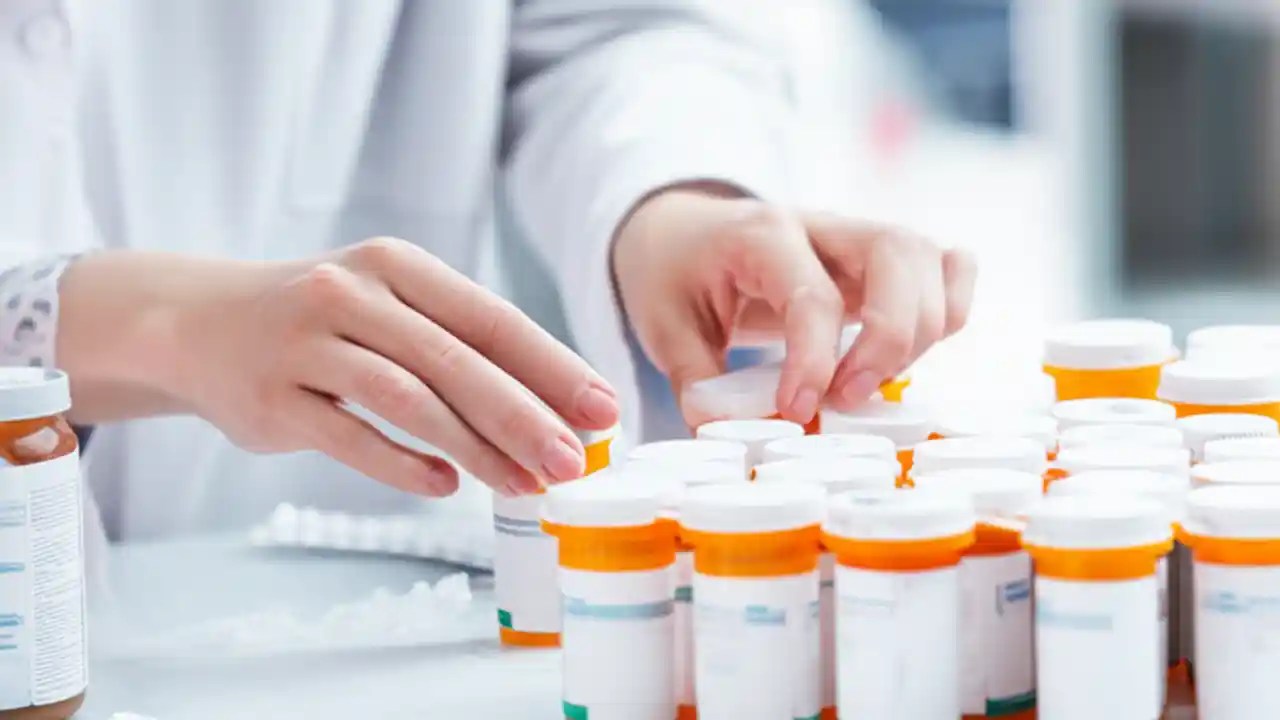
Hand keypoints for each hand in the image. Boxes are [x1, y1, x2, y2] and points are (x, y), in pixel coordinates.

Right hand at [66, 239, 619, 496]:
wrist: (198, 322)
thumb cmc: (322, 321)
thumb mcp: (388, 305)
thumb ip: (458, 345)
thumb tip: (554, 407)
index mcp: (398, 266)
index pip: (491, 318)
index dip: (553, 367)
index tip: (603, 411)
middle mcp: (352, 293)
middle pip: (456, 361)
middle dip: (525, 416)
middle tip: (574, 461)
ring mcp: (307, 343)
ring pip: (408, 399)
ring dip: (475, 448)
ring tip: (525, 485)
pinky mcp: (273, 398)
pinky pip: (349, 436)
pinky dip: (402, 464)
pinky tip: (445, 485)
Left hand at [613, 186, 975, 425]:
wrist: (679, 228)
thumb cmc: (673, 274)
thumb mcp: (663, 325)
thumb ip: (696, 379)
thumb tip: (726, 433)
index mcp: (761, 234)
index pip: (811, 295)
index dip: (814, 363)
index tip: (797, 412)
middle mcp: (821, 224)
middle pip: (896, 254)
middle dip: (890, 338)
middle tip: (850, 399)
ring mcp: (857, 235)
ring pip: (928, 259)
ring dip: (921, 330)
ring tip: (872, 385)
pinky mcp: (880, 257)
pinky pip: (946, 264)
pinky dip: (950, 306)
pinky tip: (914, 349)